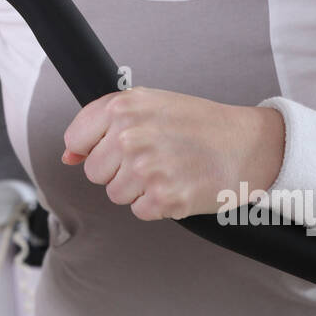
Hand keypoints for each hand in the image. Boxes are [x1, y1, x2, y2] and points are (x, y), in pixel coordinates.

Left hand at [60, 86, 285, 222]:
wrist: (247, 144)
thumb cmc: (199, 123)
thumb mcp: (149, 105)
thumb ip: (102, 124)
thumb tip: (68, 156)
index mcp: (123, 107)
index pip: (76, 139)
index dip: (94, 147)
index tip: (116, 147)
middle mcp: (131, 136)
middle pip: (95, 172)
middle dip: (119, 169)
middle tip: (153, 157)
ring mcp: (147, 169)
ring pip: (115, 194)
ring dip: (138, 188)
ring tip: (168, 169)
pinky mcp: (163, 199)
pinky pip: (139, 210)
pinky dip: (157, 204)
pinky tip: (178, 184)